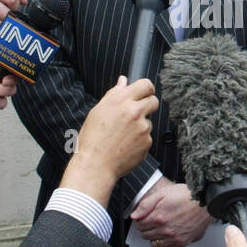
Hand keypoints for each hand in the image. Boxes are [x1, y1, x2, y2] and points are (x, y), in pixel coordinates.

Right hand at [63, 77, 158, 200]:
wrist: (95, 165)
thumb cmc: (92, 139)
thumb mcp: (98, 111)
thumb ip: (114, 94)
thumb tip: (123, 81)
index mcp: (120, 101)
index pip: (145, 85)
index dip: (146, 89)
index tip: (144, 93)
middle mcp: (134, 111)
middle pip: (153, 101)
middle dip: (147, 105)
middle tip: (136, 114)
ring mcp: (143, 127)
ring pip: (149, 121)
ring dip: (141, 126)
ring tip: (123, 136)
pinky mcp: (147, 142)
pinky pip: (147, 137)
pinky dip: (140, 140)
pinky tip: (126, 145)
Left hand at [130, 177, 210, 246]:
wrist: (205, 201)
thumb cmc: (187, 195)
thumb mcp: (163, 193)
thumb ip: (146, 205)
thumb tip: (135, 215)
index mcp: (159, 217)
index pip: (140, 225)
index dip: (140, 220)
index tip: (144, 217)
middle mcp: (166, 230)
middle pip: (145, 235)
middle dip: (146, 228)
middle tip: (151, 221)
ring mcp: (174, 238)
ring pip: (154, 244)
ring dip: (153, 237)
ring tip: (158, 229)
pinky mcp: (183, 242)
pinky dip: (162, 245)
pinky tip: (165, 238)